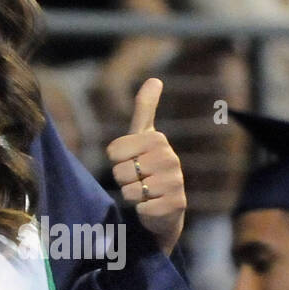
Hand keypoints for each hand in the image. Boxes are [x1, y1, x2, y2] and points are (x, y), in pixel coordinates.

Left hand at [105, 78, 185, 256]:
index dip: (117, 161)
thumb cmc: (149, 166)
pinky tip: (153, 205)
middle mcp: (170, 159)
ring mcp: (175, 183)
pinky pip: (141, 208)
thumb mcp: (144, 136)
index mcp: (158, 140)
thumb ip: (145, 108)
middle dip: (124, 180)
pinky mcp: (175, 205)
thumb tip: (155, 79)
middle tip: (139, 179)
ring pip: (129, 191)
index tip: (132, 161)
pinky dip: (142, 210)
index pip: (113, 152)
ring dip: (132, 196)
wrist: (166, 205)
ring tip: (146, 192)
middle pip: (120, 172)